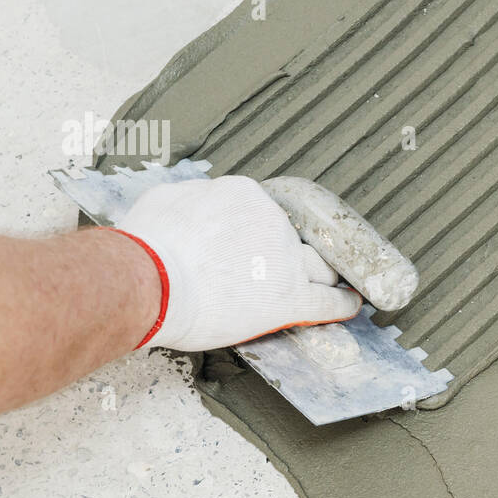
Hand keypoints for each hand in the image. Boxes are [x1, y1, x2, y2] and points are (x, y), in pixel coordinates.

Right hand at [116, 176, 361, 350]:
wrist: (150, 281)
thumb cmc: (147, 244)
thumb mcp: (166, 200)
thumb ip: (192, 200)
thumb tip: (195, 203)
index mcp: (245, 194)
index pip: (265, 212)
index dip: (260, 232)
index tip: (256, 243)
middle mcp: (273, 222)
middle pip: (297, 237)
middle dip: (295, 251)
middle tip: (289, 265)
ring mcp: (286, 261)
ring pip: (319, 266)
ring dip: (324, 275)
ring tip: (331, 282)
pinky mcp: (290, 298)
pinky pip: (329, 301)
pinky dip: (343, 303)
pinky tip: (351, 303)